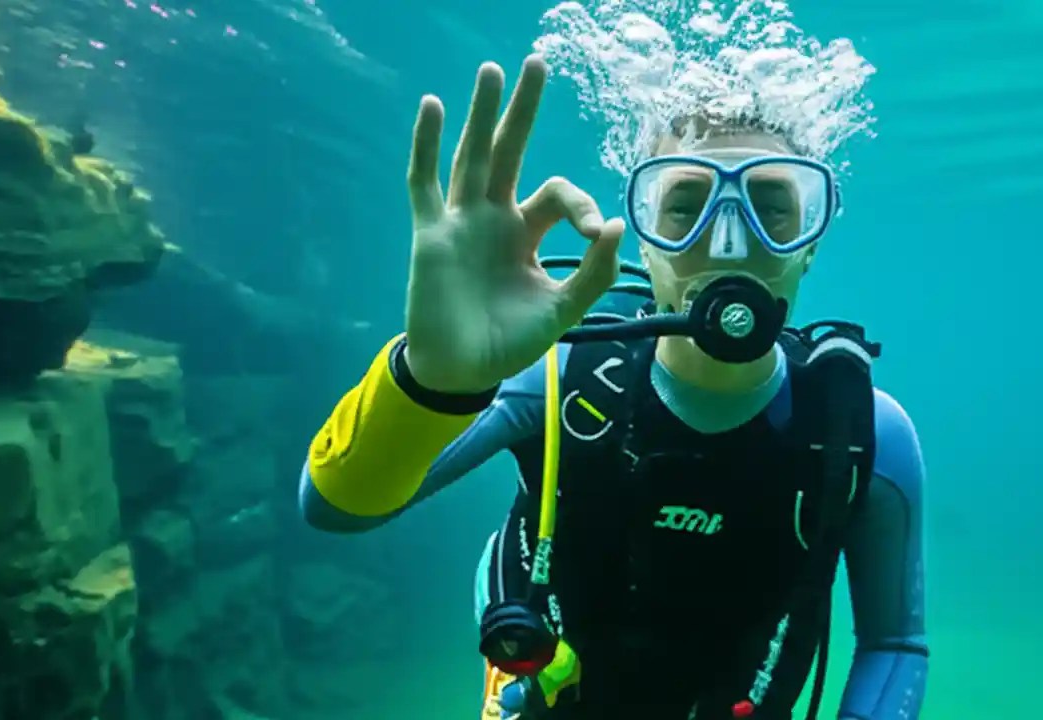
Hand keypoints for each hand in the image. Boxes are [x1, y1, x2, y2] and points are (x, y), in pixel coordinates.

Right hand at [403, 55, 623, 393]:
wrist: (464, 371)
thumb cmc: (510, 342)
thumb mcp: (564, 308)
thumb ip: (593, 272)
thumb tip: (618, 226)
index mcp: (526, 232)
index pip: (558, 195)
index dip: (584, 205)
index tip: (597, 237)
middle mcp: (493, 218)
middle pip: (510, 151)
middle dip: (524, 110)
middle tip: (538, 63)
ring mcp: (460, 222)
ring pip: (472, 157)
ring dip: (482, 115)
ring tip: (492, 72)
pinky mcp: (431, 234)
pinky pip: (424, 183)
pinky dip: (426, 146)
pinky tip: (433, 107)